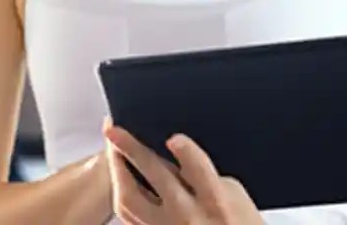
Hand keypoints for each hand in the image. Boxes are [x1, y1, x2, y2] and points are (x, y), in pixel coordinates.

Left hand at [102, 118, 261, 223]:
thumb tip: (172, 151)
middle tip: (114, 131)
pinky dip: (121, 192)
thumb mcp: (234, 197)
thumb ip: (204, 173)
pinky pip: (128, 216)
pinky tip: (118, 176)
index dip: (187, 153)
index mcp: (216, 203)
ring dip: (117, 171)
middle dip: (133, 151)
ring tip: (112, 148)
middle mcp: (189, 217)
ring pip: (130, 201)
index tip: (174, 138)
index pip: (200, 172)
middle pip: (157, 179)